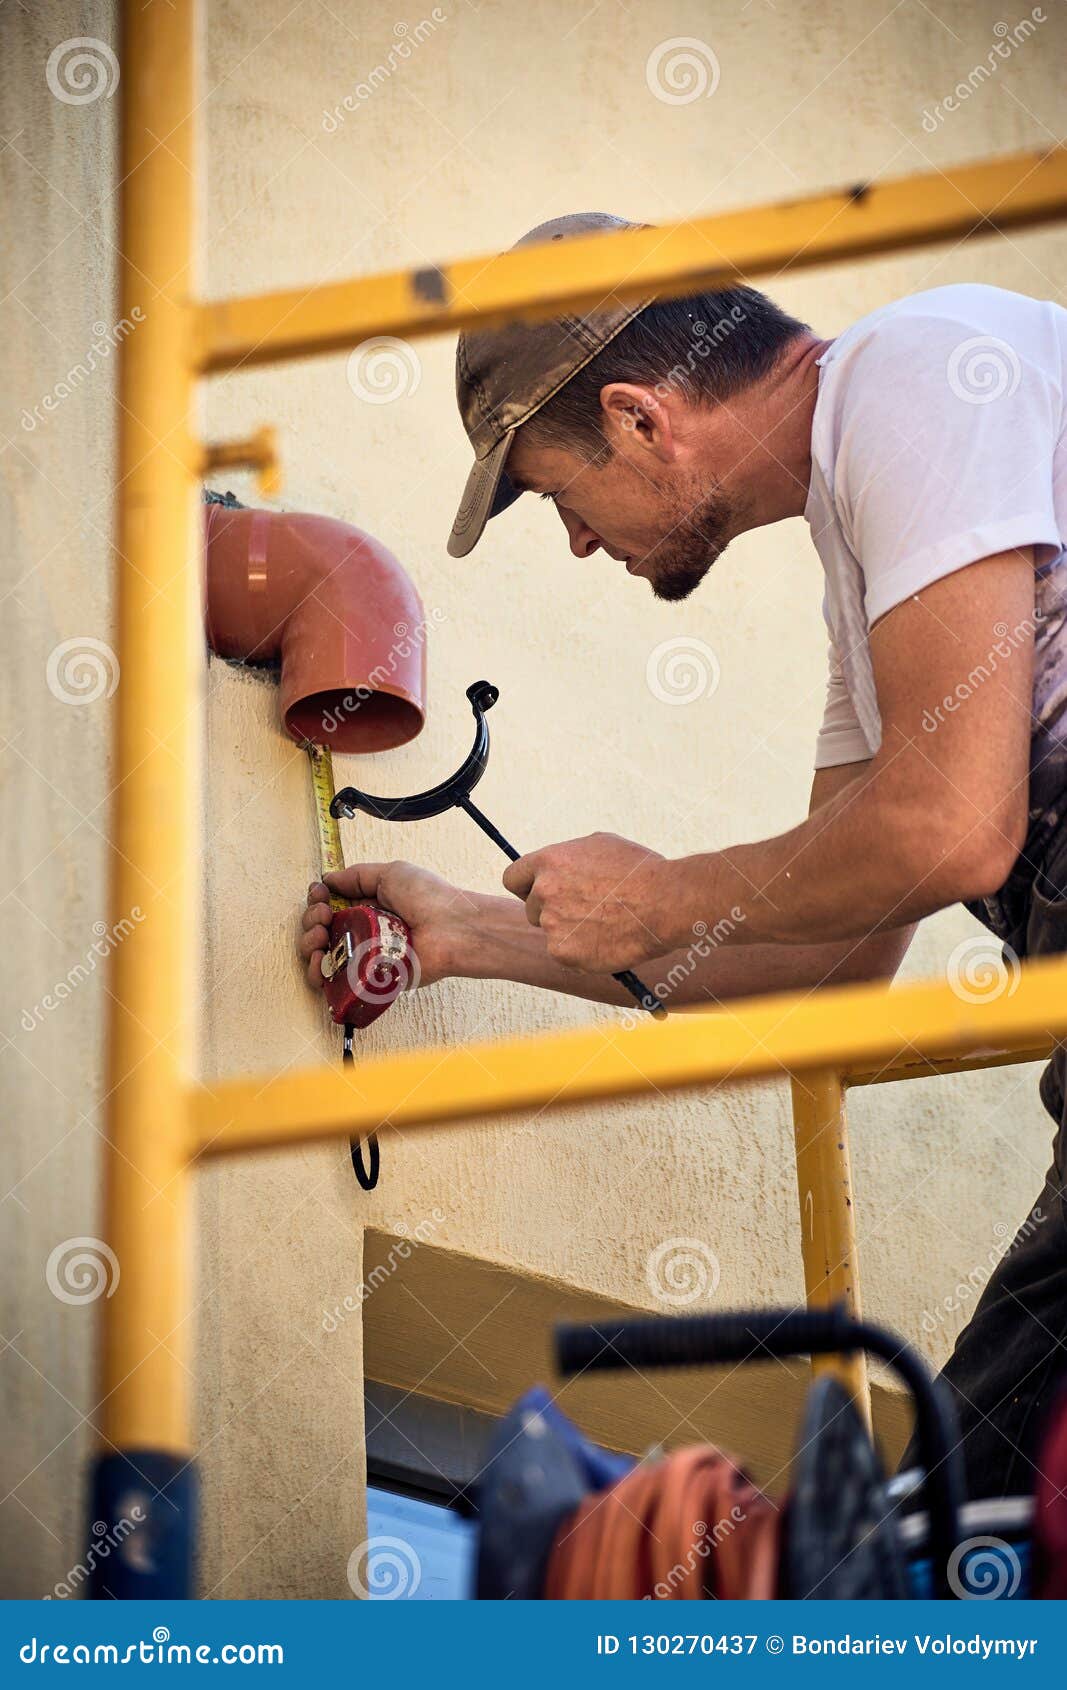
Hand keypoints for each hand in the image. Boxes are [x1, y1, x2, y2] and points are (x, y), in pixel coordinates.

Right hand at [299, 861, 470, 991]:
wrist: (452, 929)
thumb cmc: (429, 899)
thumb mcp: (391, 873)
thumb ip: (357, 876)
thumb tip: (328, 879)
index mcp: (367, 907)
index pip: (328, 906)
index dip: (317, 900)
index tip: (319, 895)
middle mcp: (363, 932)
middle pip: (319, 930)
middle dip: (311, 920)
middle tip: (323, 915)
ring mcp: (363, 957)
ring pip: (320, 956)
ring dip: (309, 943)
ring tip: (321, 934)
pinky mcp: (367, 980)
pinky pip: (333, 982)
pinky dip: (316, 973)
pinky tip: (319, 960)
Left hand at [501, 832, 670, 973]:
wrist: (666, 902)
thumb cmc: (641, 871)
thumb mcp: (601, 846)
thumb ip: (570, 859)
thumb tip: (559, 867)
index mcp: (549, 861)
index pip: (513, 878)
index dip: (526, 889)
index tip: (538, 895)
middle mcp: (543, 891)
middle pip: (531, 910)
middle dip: (553, 914)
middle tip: (585, 915)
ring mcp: (552, 923)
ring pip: (553, 935)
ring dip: (572, 935)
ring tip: (607, 926)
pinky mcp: (563, 952)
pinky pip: (567, 956)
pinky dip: (584, 955)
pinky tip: (609, 942)